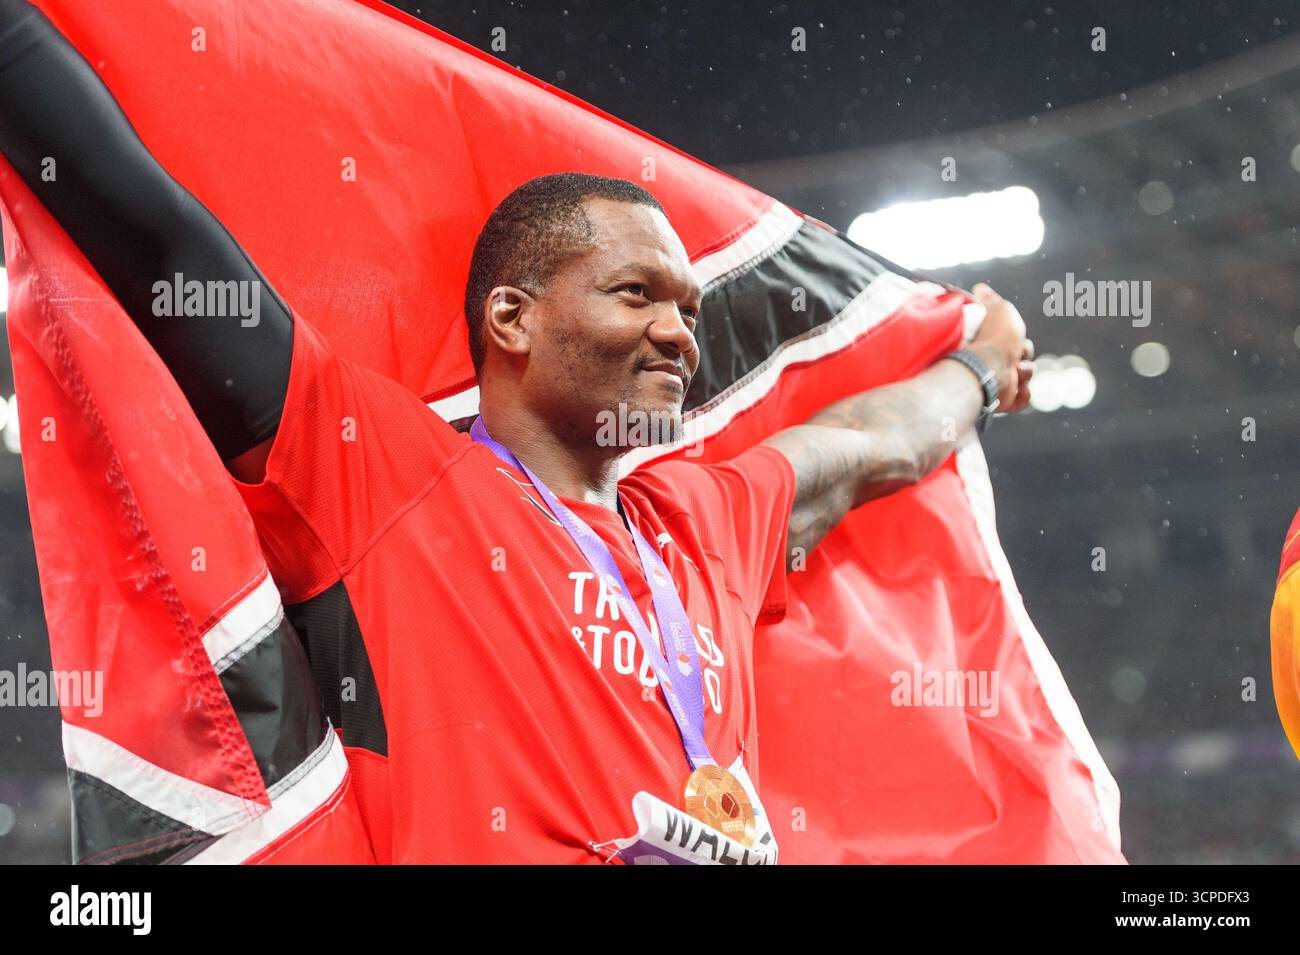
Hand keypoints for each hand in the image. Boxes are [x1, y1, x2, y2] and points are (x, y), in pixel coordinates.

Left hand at [967, 283, 1032, 413]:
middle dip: (1024, 354)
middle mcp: (997, 365)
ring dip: (1024, 372)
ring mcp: (1001, 384)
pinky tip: (1015, 388)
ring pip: (1028, 377)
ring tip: (1010, 370)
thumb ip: (991, 300)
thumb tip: (979, 288)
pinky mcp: (1004, 402)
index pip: (1021, 345)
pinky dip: (1023, 395)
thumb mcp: (996, 308)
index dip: (1022, 341)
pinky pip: (1024, 399)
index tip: (1015, 338)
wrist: (989, 363)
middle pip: (1027, 360)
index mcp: (996, 346)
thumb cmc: (993, 335)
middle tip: (1014, 353)